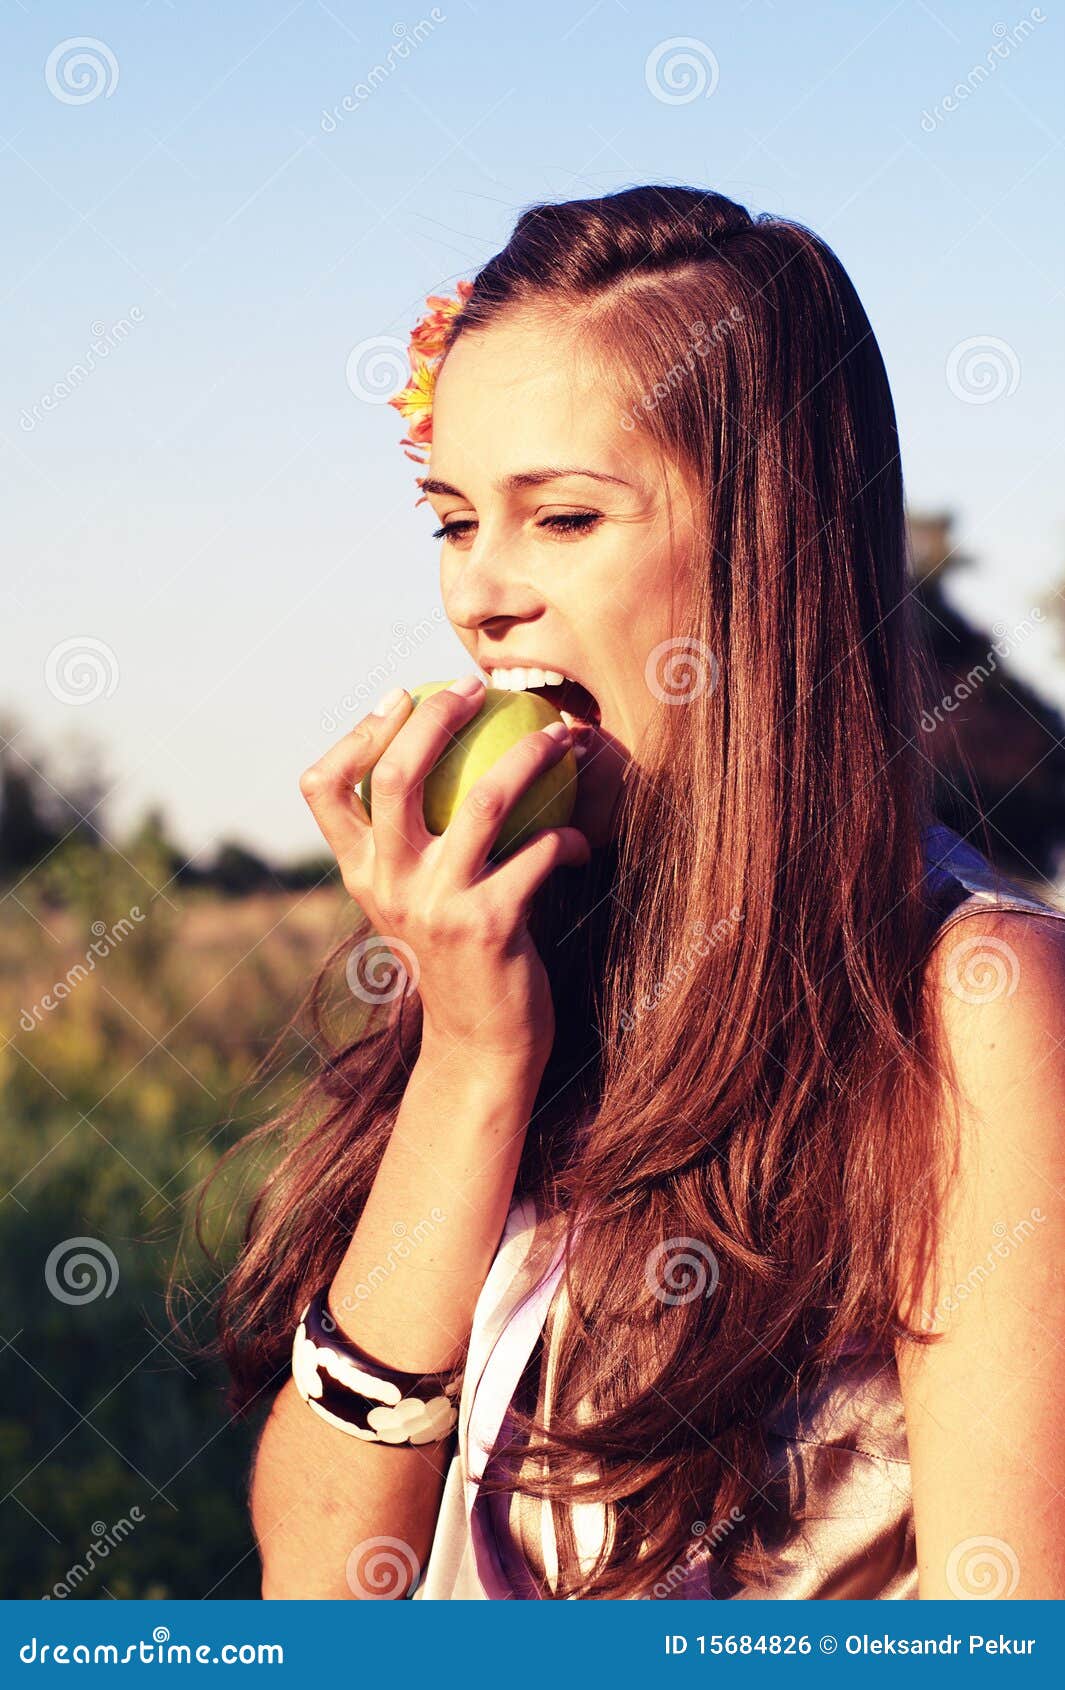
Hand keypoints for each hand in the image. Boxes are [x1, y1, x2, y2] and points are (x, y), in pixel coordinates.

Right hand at [298, 676, 590, 1064]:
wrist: (478, 1044)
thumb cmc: (455, 956)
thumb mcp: (413, 899)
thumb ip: (409, 844)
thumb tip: (435, 753)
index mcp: (360, 874)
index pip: (323, 788)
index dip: (356, 732)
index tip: (401, 696)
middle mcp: (387, 886)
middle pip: (395, 777)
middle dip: (437, 718)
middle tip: (476, 689)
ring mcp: (436, 906)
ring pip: (481, 803)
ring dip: (528, 758)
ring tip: (557, 735)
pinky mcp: (489, 925)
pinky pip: (539, 854)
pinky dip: (567, 839)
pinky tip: (582, 839)